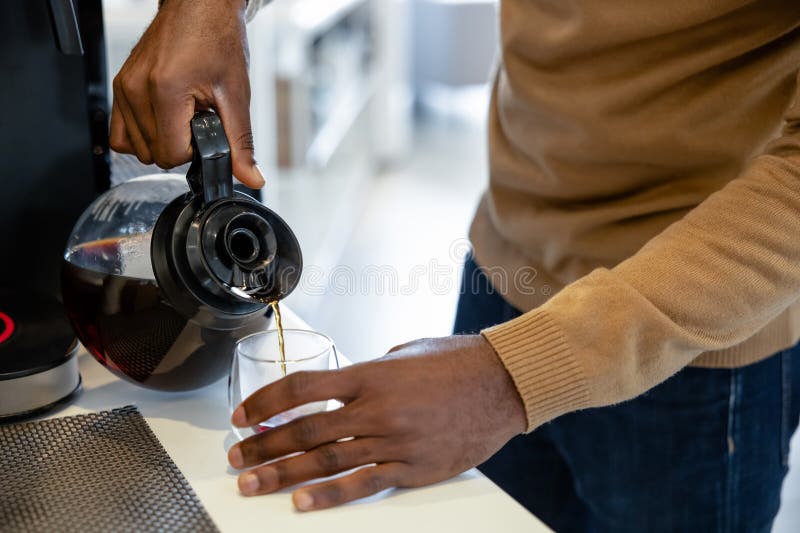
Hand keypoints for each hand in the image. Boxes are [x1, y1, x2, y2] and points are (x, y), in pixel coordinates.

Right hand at [109, 0, 264, 187]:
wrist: (199, 7)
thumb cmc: (217, 39)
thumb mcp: (236, 95)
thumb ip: (241, 143)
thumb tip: (252, 178)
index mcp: (164, 90)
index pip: (171, 154)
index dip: (195, 151)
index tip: (206, 130)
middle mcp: (136, 89)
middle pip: (154, 154)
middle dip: (180, 145)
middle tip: (197, 118)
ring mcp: (123, 87)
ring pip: (137, 149)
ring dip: (163, 140)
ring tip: (183, 114)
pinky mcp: (119, 87)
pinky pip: (121, 134)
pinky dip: (143, 136)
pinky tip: (164, 121)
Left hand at [227, 335, 525, 510]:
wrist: (502, 383)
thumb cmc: (455, 361)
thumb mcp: (404, 353)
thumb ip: (368, 371)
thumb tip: (342, 387)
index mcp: (370, 375)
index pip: (302, 388)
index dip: (266, 403)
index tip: (243, 416)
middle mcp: (376, 408)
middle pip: (305, 430)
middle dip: (264, 446)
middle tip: (237, 459)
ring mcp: (394, 441)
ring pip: (327, 460)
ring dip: (284, 474)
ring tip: (253, 484)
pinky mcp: (413, 468)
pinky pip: (365, 483)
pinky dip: (330, 495)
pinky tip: (303, 503)